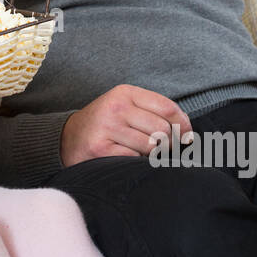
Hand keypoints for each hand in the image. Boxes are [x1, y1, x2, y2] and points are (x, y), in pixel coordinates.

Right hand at [59, 84, 193, 167]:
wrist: (68, 138)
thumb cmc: (106, 124)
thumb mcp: (126, 107)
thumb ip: (155, 113)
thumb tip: (189, 133)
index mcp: (125, 93)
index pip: (168, 108)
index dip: (184, 125)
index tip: (187, 136)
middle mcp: (116, 107)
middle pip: (163, 129)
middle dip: (167, 144)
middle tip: (159, 149)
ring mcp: (107, 128)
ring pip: (151, 146)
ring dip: (151, 155)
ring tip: (139, 152)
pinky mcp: (99, 149)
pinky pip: (134, 159)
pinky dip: (135, 162)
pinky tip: (125, 158)